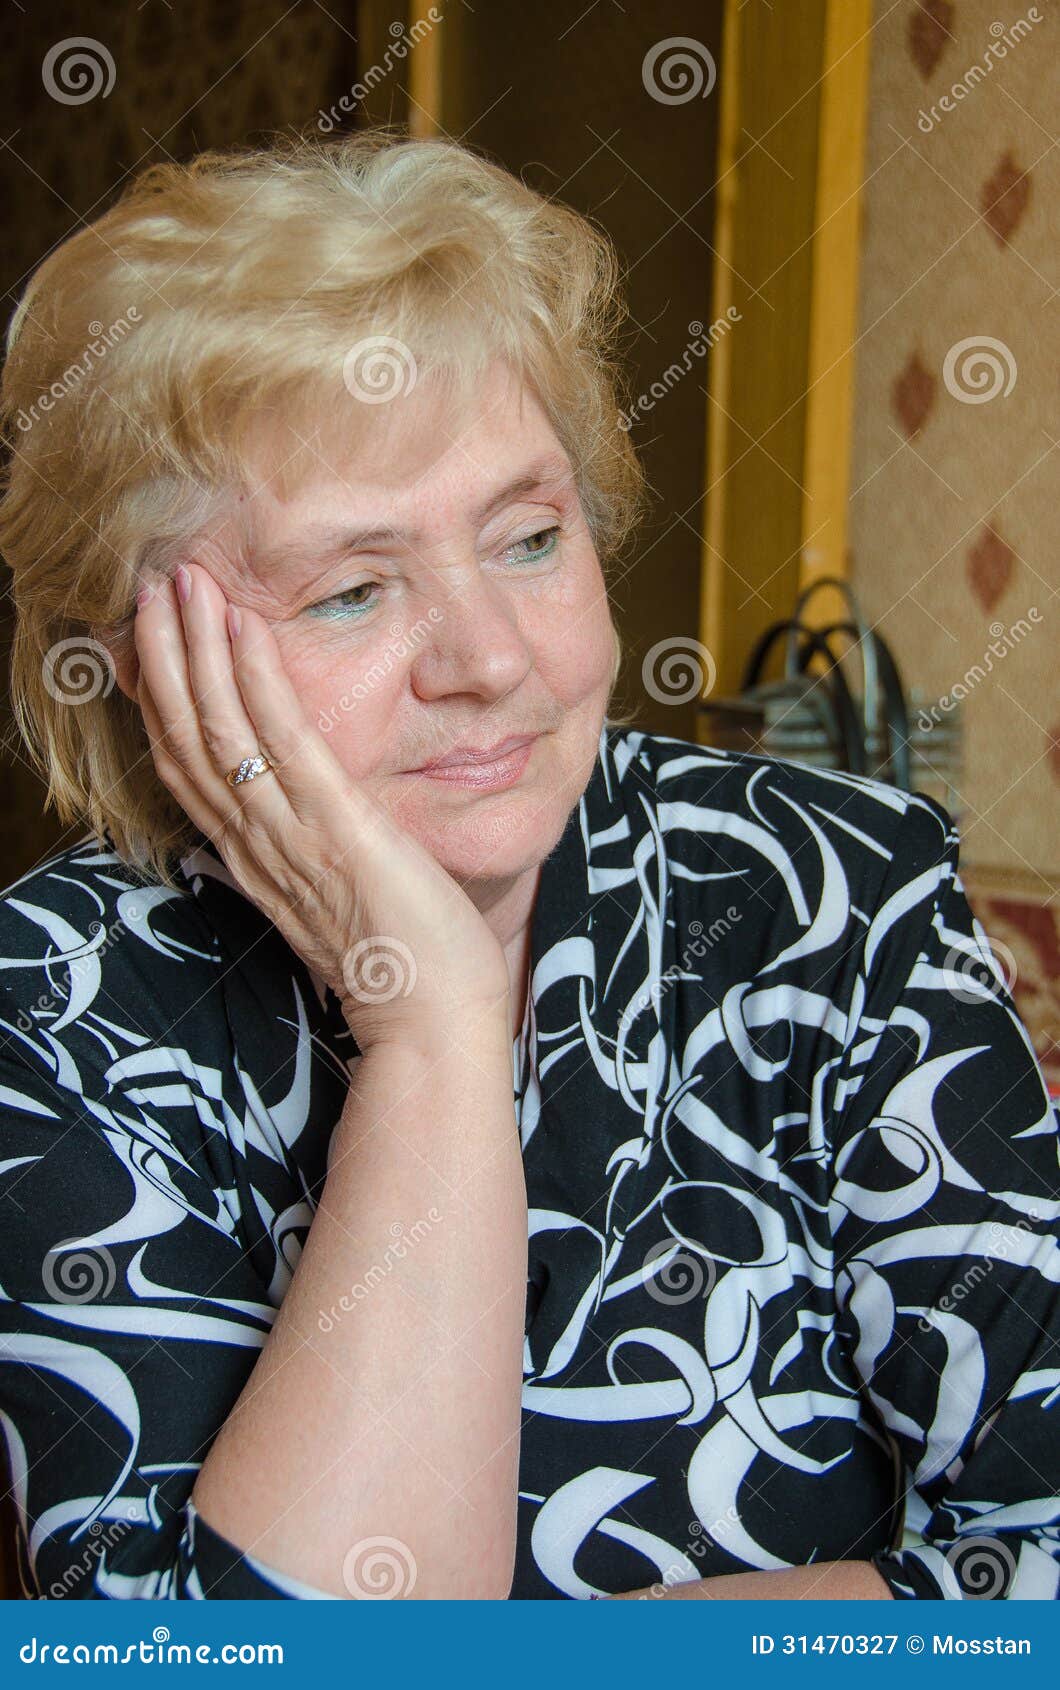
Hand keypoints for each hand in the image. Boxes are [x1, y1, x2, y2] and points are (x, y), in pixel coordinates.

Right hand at [133, 560, 510, 1051]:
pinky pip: (284, 739)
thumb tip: (312, 821)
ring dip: (195, 648)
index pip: (189, 770)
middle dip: (163, 658)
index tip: (153, 645)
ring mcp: (292, 834)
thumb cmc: (402, 964)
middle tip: (152, 588)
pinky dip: (258, 677)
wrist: (433, 1022)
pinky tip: (244, 626)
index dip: (164, 703)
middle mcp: (257, 844)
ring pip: (219, 728)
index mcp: (255, 860)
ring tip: (182, 581)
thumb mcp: (340, 900)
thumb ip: (312, 857)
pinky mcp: (338, 826)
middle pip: (186, 738)